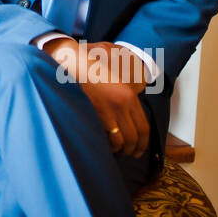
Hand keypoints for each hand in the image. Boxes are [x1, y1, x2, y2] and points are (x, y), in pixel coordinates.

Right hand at [42, 38, 149, 157]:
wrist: (73, 63)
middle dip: (133, 149)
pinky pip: (110, 137)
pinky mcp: (97, 113)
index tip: (139, 148)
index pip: (144, 127)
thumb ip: (125, 91)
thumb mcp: (114, 77)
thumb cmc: (90, 68)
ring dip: (121, 149)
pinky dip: (110, 145)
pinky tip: (106, 145)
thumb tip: (133, 103)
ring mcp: (110, 109)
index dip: (143, 143)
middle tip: (129, 153)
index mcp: (129, 95)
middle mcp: (123, 104)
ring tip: (117, 150)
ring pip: (124, 140)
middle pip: (135, 136)